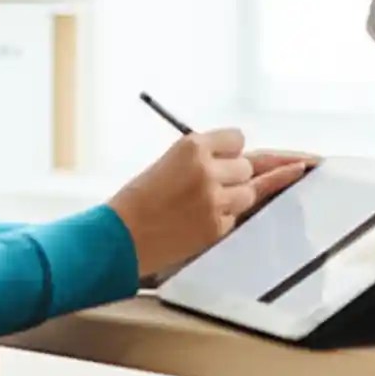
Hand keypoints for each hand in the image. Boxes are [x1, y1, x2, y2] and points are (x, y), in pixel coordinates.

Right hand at [107, 129, 308, 277]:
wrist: (118, 236)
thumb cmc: (139, 197)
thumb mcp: (171, 162)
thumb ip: (208, 157)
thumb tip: (256, 158)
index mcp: (193, 147)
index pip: (237, 139)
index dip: (229, 152)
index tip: (220, 160)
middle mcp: (207, 170)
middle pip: (245, 167)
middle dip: (233, 176)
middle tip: (207, 187)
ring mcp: (214, 199)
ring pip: (248, 194)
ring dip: (233, 199)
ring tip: (203, 205)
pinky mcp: (216, 227)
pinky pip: (234, 218)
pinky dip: (222, 220)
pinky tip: (197, 222)